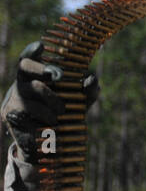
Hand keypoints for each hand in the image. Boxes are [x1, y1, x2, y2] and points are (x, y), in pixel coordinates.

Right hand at [2, 42, 97, 157]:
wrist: (50, 144)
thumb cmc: (65, 115)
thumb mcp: (80, 102)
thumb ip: (89, 90)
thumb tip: (91, 79)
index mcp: (35, 77)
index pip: (28, 58)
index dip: (32, 51)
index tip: (40, 46)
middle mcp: (22, 83)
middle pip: (25, 66)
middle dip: (43, 69)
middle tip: (55, 75)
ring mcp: (14, 97)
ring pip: (36, 88)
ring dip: (54, 101)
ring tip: (60, 113)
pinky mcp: (10, 113)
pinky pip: (31, 109)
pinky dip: (47, 116)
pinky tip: (52, 124)